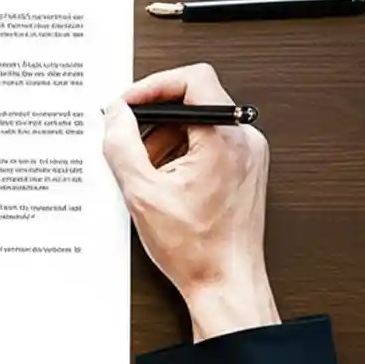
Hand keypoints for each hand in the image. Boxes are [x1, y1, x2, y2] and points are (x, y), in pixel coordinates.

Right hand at [102, 64, 279, 341]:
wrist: (225, 284)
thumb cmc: (196, 249)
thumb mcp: (141, 193)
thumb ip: (121, 144)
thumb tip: (115, 114)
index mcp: (225, 139)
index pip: (193, 78)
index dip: (154, 85)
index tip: (129, 103)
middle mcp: (245, 140)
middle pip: (194, 100)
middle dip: (154, 120)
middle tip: (130, 142)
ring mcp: (249, 155)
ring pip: (199, 123)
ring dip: (166, 139)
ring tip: (148, 173)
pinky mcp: (245, 168)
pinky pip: (209, 143)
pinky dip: (182, 153)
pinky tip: (165, 183)